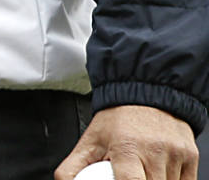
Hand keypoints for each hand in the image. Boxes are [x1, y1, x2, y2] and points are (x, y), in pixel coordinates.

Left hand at [56, 105, 199, 179]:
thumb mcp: (89, 141)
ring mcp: (176, 154)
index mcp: (127, 148)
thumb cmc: (117, 119)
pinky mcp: (191, 156)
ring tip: (142, 169)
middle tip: (128, 173)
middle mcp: (155, 151)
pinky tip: (159, 171)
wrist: (146, 93)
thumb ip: (73, 168)